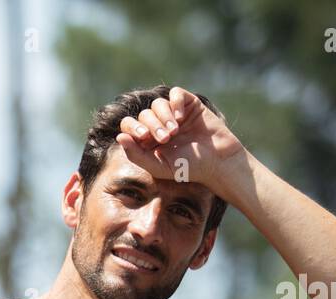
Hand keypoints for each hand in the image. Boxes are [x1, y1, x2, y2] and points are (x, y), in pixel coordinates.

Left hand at [114, 86, 245, 193]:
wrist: (217, 161)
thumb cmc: (187, 168)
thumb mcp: (158, 166)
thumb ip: (136, 155)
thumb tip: (119, 137)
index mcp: (148, 140)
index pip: (129, 125)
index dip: (132, 127)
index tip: (144, 137)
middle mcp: (159, 125)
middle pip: (144, 114)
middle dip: (153, 125)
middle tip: (166, 138)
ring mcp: (174, 113)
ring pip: (158, 103)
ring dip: (164, 116)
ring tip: (175, 131)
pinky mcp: (189, 104)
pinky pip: (176, 93)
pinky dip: (175, 102)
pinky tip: (181, 117)